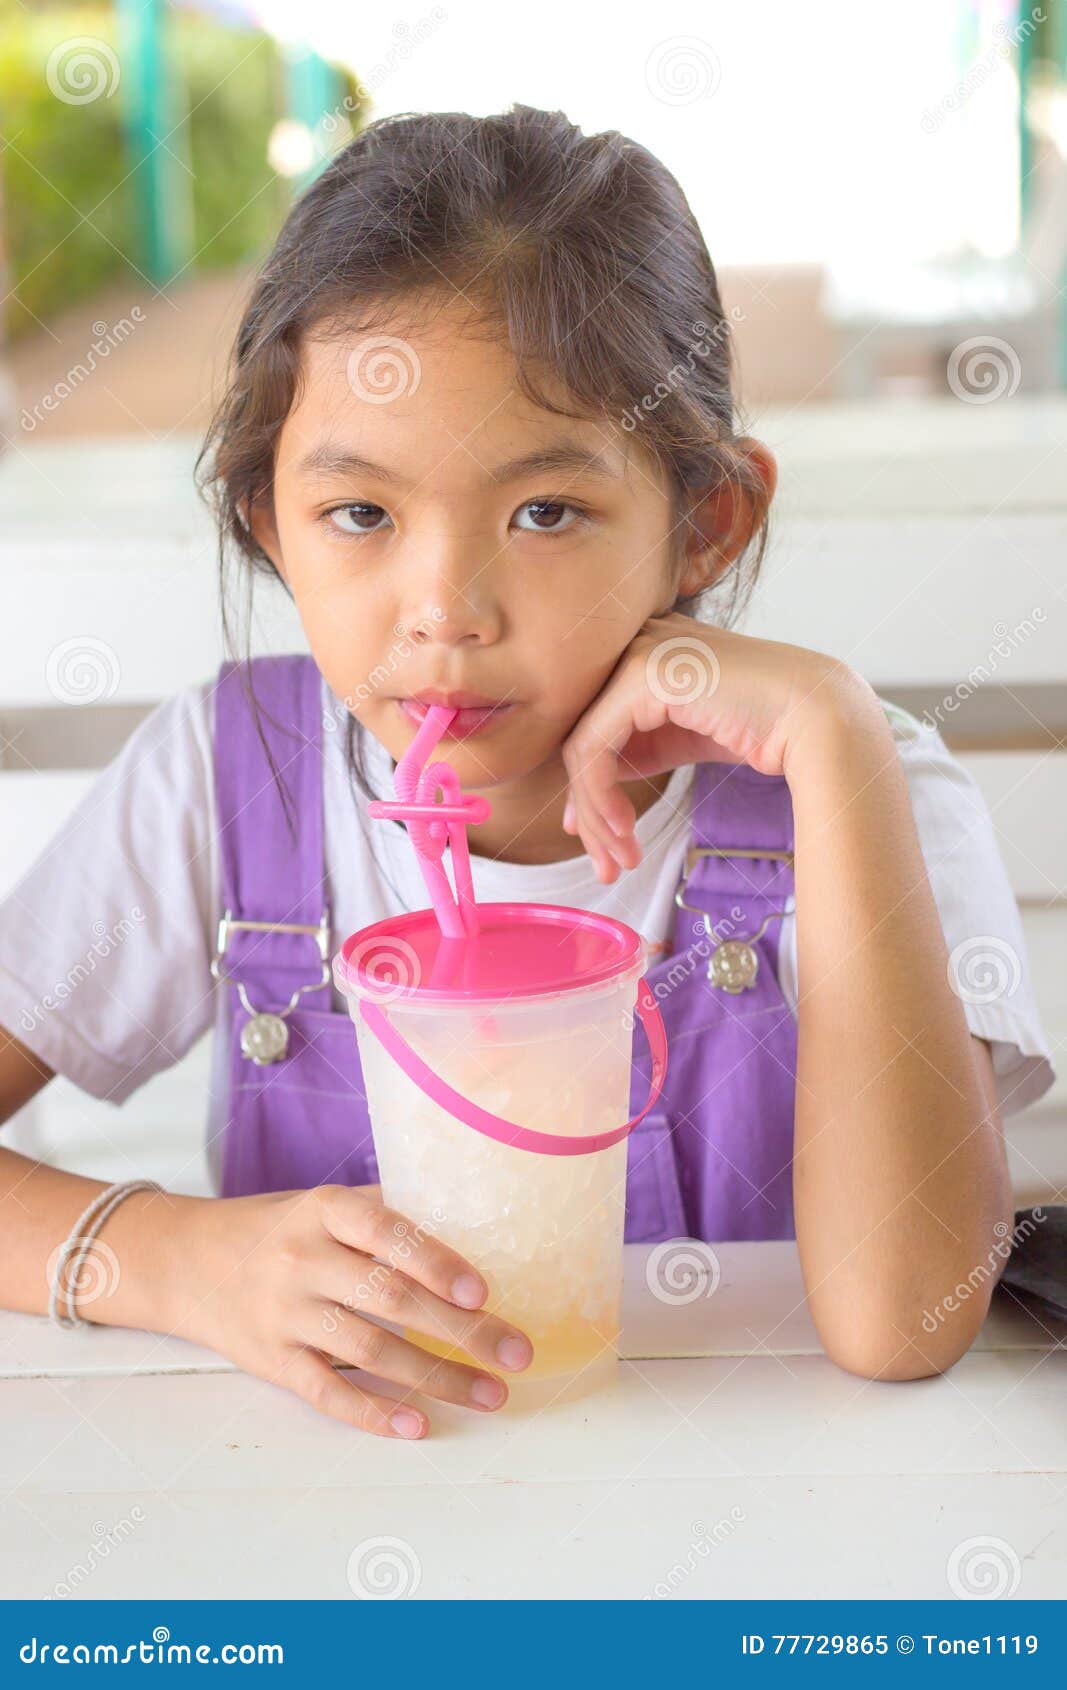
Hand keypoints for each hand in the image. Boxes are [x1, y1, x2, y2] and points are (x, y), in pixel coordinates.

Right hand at [174, 1184, 533, 1437]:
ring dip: (436, 1377)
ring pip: (370, 1350)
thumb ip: (384, 1215)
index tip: (483, 1292)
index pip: (387, 1232)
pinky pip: (327, 1392)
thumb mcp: (321, 1205)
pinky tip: (418, 1425)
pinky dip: (373, 1413)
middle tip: (516, 1353)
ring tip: (490, 1394)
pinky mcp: (271, 1360)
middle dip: (462, 1331)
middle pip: (392, 1298)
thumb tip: (475, 1232)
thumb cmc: (278, 1230)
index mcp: (324, 1210)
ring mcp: (284, 1313)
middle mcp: (302, 1259)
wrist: (185, 1261)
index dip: (436, 1261)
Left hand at [560, 613, 850, 880]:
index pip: (595, 723)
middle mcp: (636, 641)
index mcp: (646, 649)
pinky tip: (623, 831)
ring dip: (596, 814)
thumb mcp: (683, 738)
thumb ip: (637, 749)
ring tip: (618, 860)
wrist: (818, 719)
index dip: (587, 787)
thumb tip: (587, 794)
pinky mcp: (641, 673)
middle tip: (605, 865)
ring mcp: (637, 652)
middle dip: (588, 810)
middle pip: (583, 735)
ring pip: (582, 745)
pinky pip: (595, 745)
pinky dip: (599, 796)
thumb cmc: (763, 728)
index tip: (598, 838)